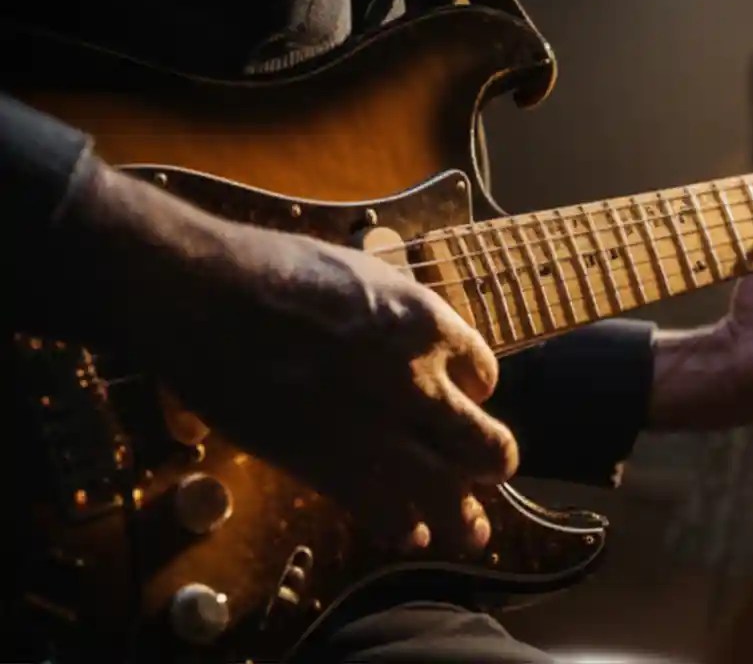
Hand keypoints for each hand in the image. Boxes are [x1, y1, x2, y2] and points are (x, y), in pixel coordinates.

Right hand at [68, 165, 516, 552]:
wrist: (204, 296)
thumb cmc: (274, 270)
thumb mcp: (362, 273)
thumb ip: (402, 316)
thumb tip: (424, 339)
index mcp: (426, 324)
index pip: (484, 371)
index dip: (477, 387)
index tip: (469, 395)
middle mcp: (416, 382)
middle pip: (485, 445)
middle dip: (495, 462)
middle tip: (495, 469)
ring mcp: (377, 430)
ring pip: (448, 492)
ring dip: (465, 515)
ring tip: (473, 529)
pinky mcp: (330, 466)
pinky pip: (387, 512)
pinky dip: (406, 528)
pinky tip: (413, 535)